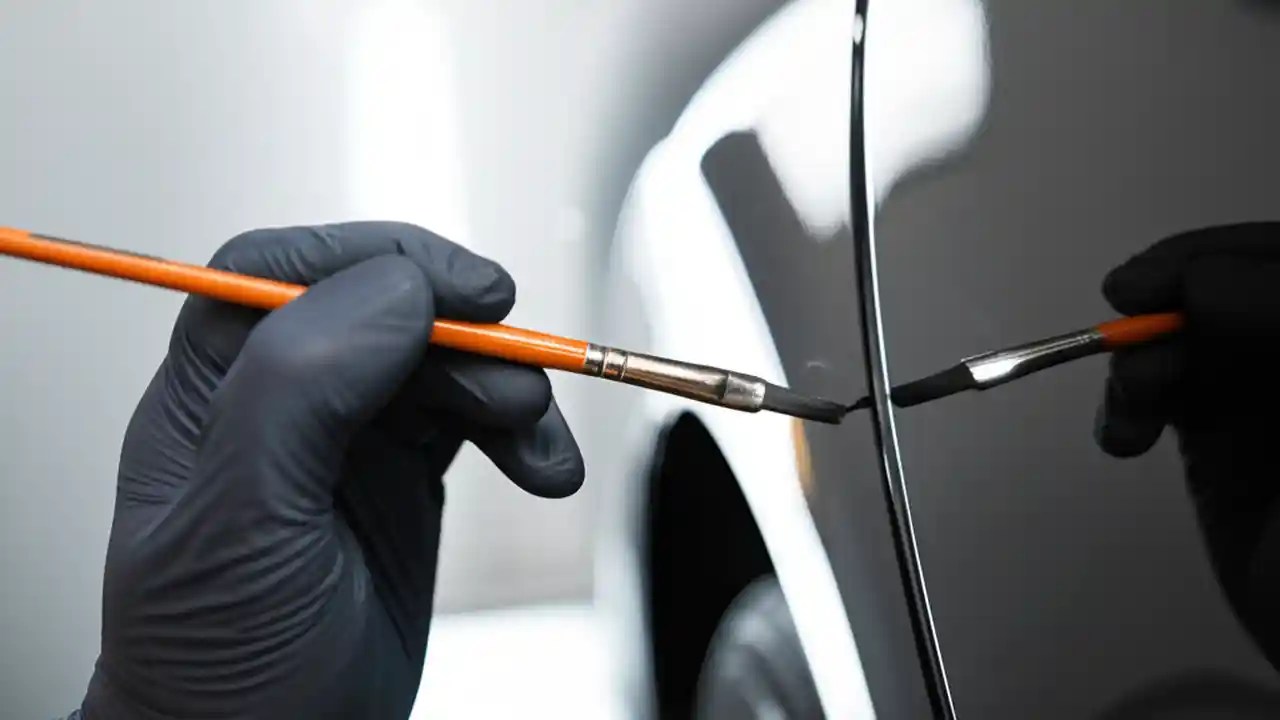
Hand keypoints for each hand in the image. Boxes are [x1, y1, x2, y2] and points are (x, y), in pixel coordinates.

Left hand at [78, 223, 583, 717]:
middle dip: (464, 333)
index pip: (283, 272)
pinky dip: (523, 431)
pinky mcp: (402, 473)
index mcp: (212, 393)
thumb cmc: (223, 661)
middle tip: (522, 374)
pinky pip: (474, 415)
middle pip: (382, 306)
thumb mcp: (244, 526)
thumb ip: (298, 390)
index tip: (464, 292)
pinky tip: (545, 470)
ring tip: (540, 449)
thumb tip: (394, 288)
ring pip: (441, 358)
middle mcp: (281, 398)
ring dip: (509, 386)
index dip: (378, 260)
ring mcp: (347, 434)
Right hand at [1095, 222, 1279, 667]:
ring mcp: (1263, 393)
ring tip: (1130, 410)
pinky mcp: (1221, 436)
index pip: (1279, 257)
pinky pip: (1164, 392)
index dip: (1218, 254)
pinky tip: (1123, 438)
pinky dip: (1127, 406)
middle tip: (1122, 310)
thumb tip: (1202, 284)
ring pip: (1185, 336)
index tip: (1155, 282)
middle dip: (1169, 299)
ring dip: (1138, 361)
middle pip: (1225, 289)